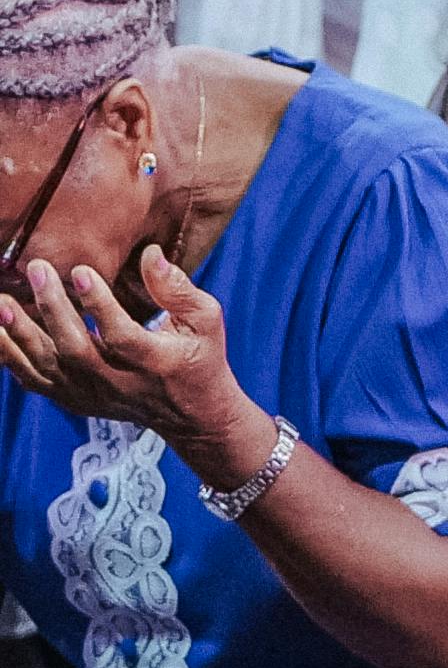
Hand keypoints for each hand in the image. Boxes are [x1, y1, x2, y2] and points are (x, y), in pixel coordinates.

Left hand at [0, 252, 268, 480]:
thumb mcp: (206, 319)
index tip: (80, 271)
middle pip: (75, 350)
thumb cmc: (200, 356)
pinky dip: (12, 358)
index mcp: (156, 362)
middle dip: (52, 309)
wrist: (190, 414)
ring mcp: (92, 395)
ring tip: (1, 302)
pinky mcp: (75, 400)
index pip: (120, 336)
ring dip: (19, 335)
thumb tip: (148, 254)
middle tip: (36, 269)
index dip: (99, 305)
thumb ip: (177, 288)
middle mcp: (118, 383)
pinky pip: (35, 380)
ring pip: (47, 368)